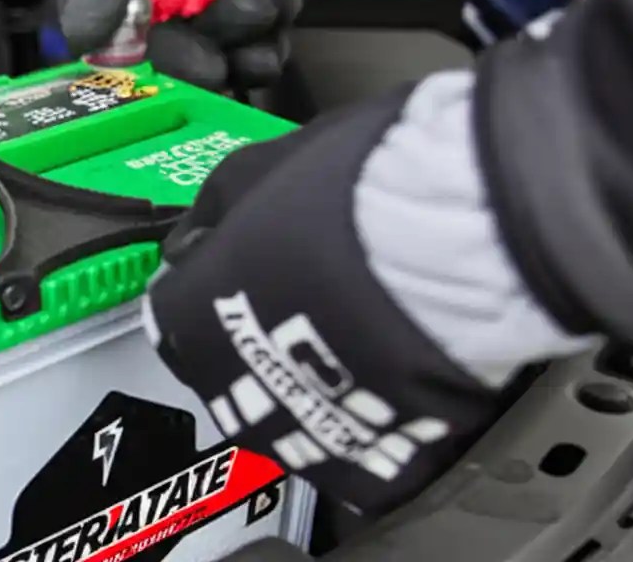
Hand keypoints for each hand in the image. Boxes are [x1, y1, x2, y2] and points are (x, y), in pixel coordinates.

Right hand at [56, 0, 407, 88]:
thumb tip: (84, 32)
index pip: (97, 26)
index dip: (123, 49)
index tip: (150, 53)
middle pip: (156, 56)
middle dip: (192, 52)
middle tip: (216, 52)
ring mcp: (208, 3)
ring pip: (210, 60)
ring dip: (240, 40)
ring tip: (266, 0)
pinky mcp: (256, 13)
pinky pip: (253, 56)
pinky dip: (269, 44)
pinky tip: (282, 6)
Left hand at [139, 0, 625, 511]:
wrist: (462, 238)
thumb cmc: (364, 194)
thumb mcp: (262, 166)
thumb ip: (219, 205)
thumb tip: (197, 227)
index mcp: (190, 311)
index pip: (170, 316)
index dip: (205, 290)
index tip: (230, 277)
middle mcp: (228, 380)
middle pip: (220, 370)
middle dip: (251, 337)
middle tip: (300, 302)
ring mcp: (294, 427)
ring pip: (280, 416)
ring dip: (303, 382)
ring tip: (351, 338)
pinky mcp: (362, 465)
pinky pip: (345, 453)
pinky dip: (359, 422)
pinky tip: (384, 379)